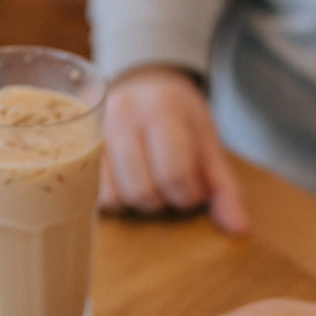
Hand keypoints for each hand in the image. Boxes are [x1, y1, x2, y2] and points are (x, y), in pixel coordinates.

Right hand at [100, 65, 248, 234]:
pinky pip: (93, 195)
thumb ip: (225, 189)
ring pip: (113, 197)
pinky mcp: (75, 148)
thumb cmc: (181, 119)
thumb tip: (239, 231)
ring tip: (147, 182)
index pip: (174, 175)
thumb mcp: (209, 145)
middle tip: (168, 186)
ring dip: (136, 202)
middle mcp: (123, 113)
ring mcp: (94, 130)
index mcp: (162, 108)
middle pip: (142, 192)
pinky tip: (125, 183)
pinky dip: (114, 199)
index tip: (192, 188)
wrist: (146, 84)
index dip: (188, 195)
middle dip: (162, 201)